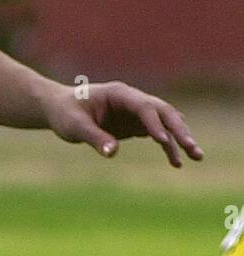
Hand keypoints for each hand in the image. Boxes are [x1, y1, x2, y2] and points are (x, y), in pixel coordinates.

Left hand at [42, 81, 203, 166]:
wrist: (60, 109)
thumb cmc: (65, 113)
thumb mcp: (74, 126)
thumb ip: (94, 138)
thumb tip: (113, 153)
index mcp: (119, 93)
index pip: (144, 106)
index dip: (154, 123)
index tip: (162, 140)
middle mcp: (132, 100)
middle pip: (163, 112)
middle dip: (178, 130)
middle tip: (192, 148)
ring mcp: (136, 112)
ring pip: (165, 123)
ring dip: (180, 138)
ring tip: (195, 157)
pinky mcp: (135, 124)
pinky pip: (157, 134)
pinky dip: (168, 146)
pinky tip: (177, 162)